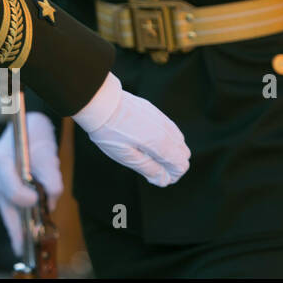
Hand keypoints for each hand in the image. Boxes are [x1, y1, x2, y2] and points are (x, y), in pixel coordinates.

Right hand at [0, 112, 61, 253]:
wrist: (27, 121)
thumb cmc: (36, 133)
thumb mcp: (48, 154)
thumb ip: (51, 179)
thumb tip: (50, 202)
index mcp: (0, 161)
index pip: (10, 187)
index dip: (24, 198)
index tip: (36, 202)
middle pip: (4, 203)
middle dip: (14, 226)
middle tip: (22, 247)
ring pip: (5, 205)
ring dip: (16, 221)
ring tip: (24, 242)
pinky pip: (7, 201)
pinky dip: (16, 213)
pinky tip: (23, 228)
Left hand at [73, 73, 189, 185]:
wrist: (98, 101)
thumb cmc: (109, 131)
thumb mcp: (126, 156)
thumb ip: (148, 169)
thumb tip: (164, 180)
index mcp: (161, 143)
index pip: (181, 164)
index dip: (173, 176)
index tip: (157, 178)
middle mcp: (166, 129)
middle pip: (183, 152)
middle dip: (173, 164)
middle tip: (152, 168)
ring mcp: (161, 117)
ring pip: (178, 139)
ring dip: (169, 150)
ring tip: (147, 154)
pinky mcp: (153, 110)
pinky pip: (168, 127)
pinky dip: (165, 138)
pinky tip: (146, 140)